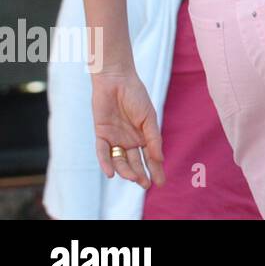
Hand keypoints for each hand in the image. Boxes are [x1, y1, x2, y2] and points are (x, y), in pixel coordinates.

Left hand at [91, 69, 164, 189]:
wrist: (117, 80)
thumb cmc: (136, 96)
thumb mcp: (149, 118)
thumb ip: (153, 138)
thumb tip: (159, 159)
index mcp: (143, 136)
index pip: (150, 157)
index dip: (156, 170)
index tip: (161, 182)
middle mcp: (129, 140)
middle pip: (135, 162)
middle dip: (140, 175)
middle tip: (146, 185)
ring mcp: (115, 138)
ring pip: (120, 161)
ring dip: (126, 171)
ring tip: (134, 178)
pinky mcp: (101, 134)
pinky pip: (103, 152)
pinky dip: (106, 163)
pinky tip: (111, 174)